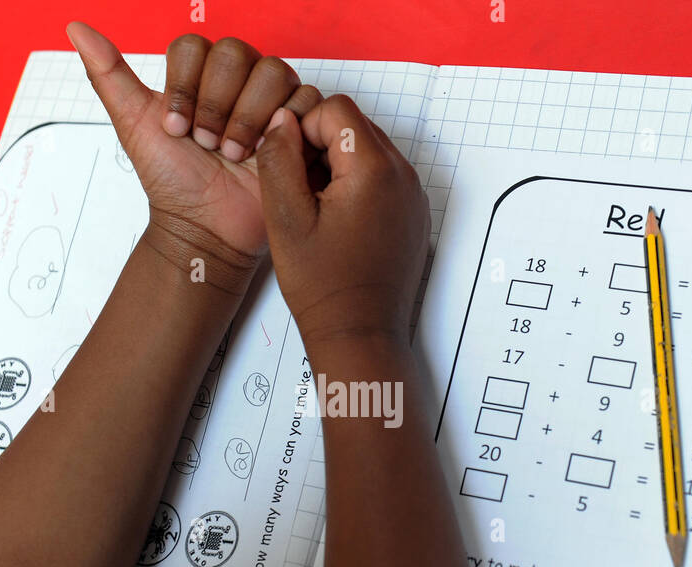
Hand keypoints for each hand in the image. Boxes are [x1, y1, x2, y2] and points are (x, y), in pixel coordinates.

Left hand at [67, 24, 321, 289]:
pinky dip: (281, 128)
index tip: (176, 128)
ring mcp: (268, 100)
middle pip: (235, 55)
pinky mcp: (298, 123)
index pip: (194, 46)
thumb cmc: (173, 183)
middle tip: (207, 144)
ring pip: (271, 73)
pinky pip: (304, 99)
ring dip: (247, 120)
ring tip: (235, 154)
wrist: (206, 229)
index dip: (185, 86)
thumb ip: (107, 75)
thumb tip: (77, 29)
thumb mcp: (134, 126)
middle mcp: (235, 82)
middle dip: (216, 105)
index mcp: (197, 76)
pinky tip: (266, 153)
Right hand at [254, 97, 429, 347]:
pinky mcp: (414, 215)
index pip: (335, 108)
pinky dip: (357, 186)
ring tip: (316, 208)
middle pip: (355, 125)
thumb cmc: (323, 286)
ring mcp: (414, 196)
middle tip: (298, 189)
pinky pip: (383, 178)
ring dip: (337, 165)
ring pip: (368, 150)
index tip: (287, 167)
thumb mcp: (285, 218)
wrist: (360, 334)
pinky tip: (337, 222)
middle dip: (320, 145)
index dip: (302, 128)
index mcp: (375, 170)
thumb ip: (278, 158)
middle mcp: (404, 175)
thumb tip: (281, 121)